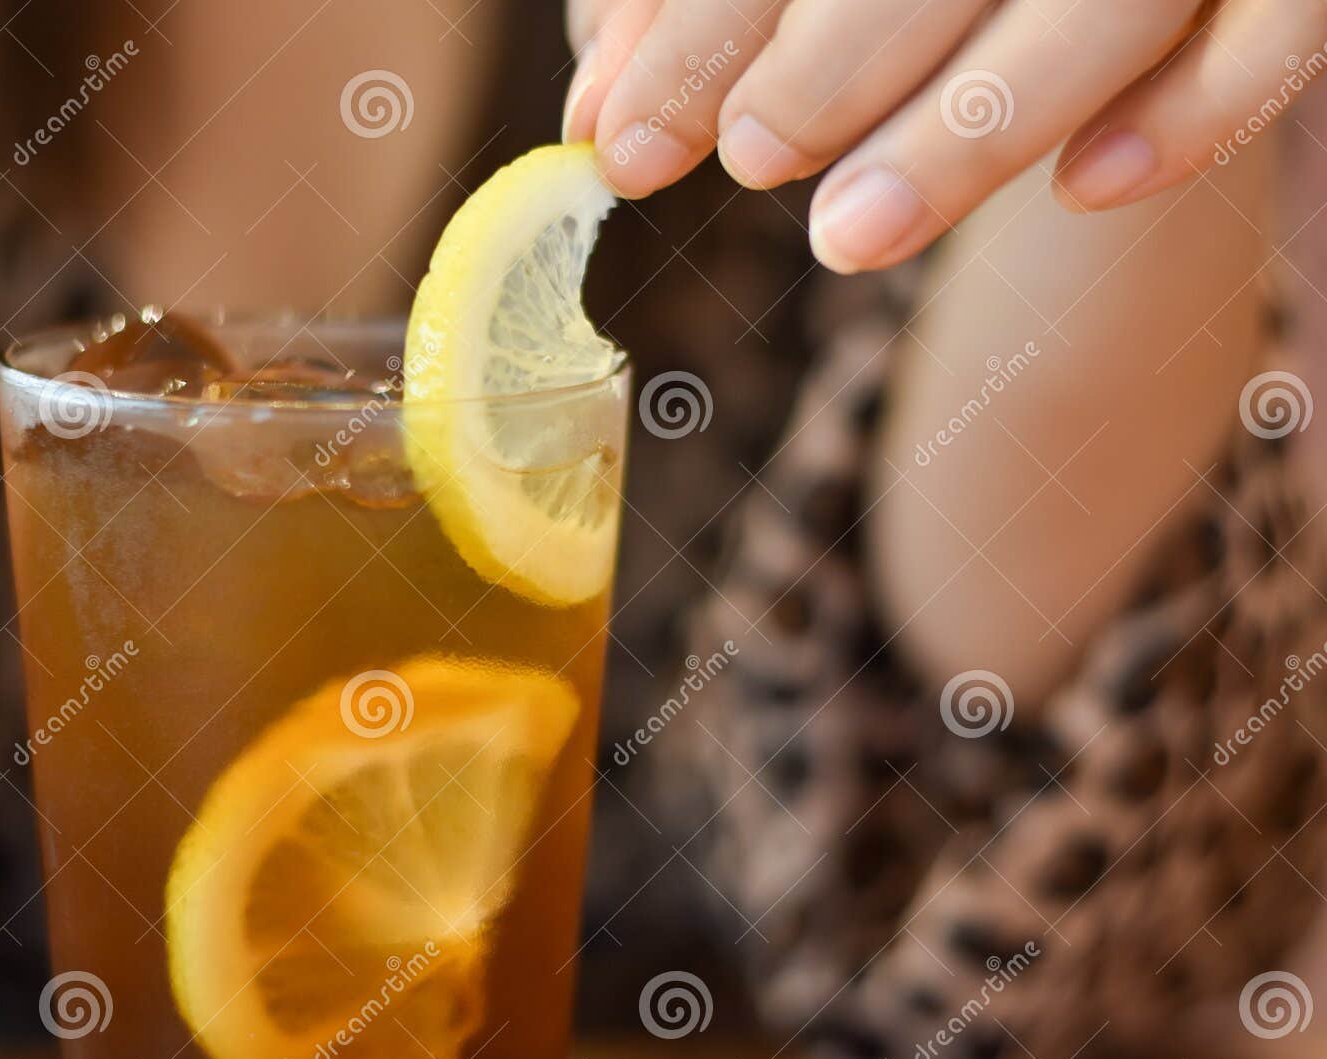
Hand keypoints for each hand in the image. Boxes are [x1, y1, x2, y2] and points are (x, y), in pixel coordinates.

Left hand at [563, 0, 1324, 272]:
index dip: (699, 23)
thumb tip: (598, 112)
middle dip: (832, 61)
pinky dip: (1197, 109)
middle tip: (749, 161)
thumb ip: (694, 4)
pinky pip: (1282, 27)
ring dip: (971, 128)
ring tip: (843, 237)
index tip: (618, 137)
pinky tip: (1089, 191)